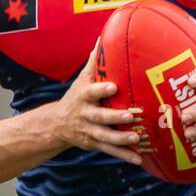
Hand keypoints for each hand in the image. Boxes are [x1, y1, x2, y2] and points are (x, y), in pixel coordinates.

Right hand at [51, 40, 143, 165]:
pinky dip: (124, 155)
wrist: (57, 125)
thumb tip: (105, 36)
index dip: (101, 90)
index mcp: (83, 97)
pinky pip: (110, 151)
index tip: (113, 87)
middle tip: (131, 116)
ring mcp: (90, 132)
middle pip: (100, 117)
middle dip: (115, 118)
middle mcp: (86, 115)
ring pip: (106, 137)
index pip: (91, 92)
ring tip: (137, 138)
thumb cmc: (76, 97)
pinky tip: (138, 159)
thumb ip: (95, 62)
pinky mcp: (94, 145)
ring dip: (122, 140)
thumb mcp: (82, 80)